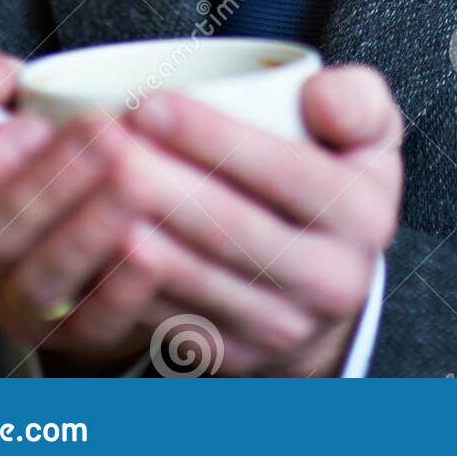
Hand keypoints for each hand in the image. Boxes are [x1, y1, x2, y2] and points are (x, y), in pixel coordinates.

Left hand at [0, 41, 402, 375]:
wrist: (329, 275)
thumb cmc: (333, 170)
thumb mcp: (367, 128)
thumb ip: (356, 100)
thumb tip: (319, 98)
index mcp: (364, 215)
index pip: (288, 173)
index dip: (215, 139)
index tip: (151, 103)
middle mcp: (331, 281)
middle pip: (233, 231)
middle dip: (162, 185)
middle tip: (103, 142)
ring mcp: (282, 327)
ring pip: (196, 283)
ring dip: (136, 237)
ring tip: (88, 190)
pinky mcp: (235, 357)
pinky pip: (173, 322)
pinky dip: (127, 285)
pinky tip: (90, 245)